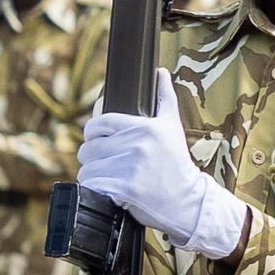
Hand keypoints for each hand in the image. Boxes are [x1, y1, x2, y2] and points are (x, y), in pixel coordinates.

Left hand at [78, 78, 248, 261]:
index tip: (105, 144)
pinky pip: (91, 185)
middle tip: (111, 165)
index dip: (95, 135)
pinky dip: (96, 189)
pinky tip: (112, 190)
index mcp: (144, 127)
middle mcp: (136, 145)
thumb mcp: (173, 128)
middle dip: (96, 157)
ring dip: (95, 175)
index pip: (97, 124)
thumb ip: (165, 98)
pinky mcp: (121, 188)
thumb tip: (160, 72)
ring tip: (113, 178)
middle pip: (87, 148)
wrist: (187, 202)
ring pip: (87, 167)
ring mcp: (128, 167)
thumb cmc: (176, 165)